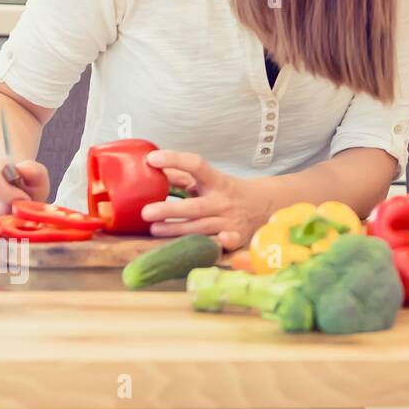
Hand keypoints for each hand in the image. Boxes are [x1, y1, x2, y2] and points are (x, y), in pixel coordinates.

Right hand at [0, 159, 50, 218]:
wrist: (15, 193)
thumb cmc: (27, 187)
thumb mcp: (38, 177)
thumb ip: (35, 171)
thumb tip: (22, 168)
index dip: (12, 196)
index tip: (24, 199)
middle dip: (10, 214)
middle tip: (19, 211)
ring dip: (2, 224)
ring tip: (11, 216)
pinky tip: (1, 224)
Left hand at [139, 150, 266, 249]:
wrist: (263, 206)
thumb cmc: (226, 192)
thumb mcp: (208, 180)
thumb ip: (181, 176)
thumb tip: (148, 168)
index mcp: (216, 181)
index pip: (196, 165)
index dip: (175, 160)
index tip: (152, 159)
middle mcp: (224, 201)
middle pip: (196, 206)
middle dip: (171, 209)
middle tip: (146, 212)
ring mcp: (230, 222)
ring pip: (201, 229)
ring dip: (177, 231)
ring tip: (154, 229)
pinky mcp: (235, 240)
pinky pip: (221, 245)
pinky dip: (214, 246)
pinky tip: (197, 248)